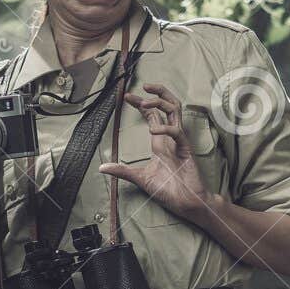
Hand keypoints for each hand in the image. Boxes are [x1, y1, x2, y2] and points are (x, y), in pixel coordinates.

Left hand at [98, 83, 213, 223]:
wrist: (187, 203)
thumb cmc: (169, 190)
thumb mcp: (140, 178)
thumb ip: (122, 171)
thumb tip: (102, 168)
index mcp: (160, 142)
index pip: (152, 116)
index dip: (141, 103)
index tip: (127, 96)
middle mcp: (169, 137)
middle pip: (167, 105)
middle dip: (157, 92)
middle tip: (144, 85)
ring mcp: (179, 141)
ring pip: (175, 110)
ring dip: (161, 102)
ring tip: (145, 103)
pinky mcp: (186, 149)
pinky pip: (177, 132)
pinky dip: (165, 128)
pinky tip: (153, 131)